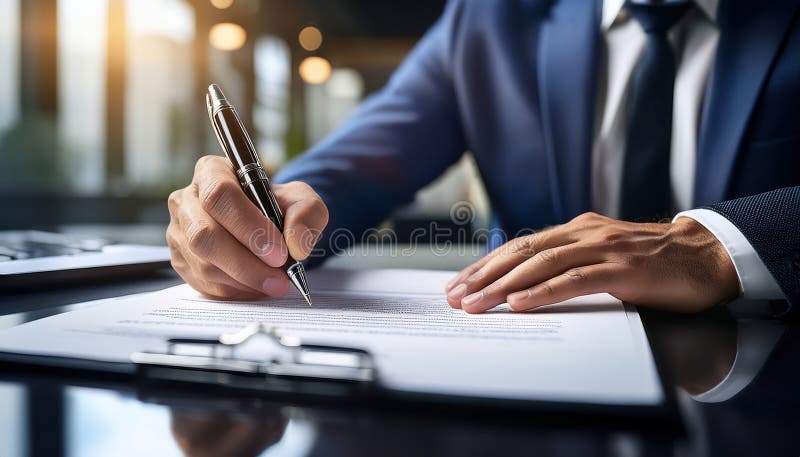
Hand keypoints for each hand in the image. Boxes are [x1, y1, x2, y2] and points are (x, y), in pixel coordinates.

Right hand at [167, 155, 328, 299]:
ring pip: (204, 264)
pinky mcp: (180, 260)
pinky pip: (204, 282)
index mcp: (212, 172)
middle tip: (279, 277)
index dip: (248, 226)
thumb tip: (296, 244)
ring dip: (244, 280)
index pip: (220, 195)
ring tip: (274, 283)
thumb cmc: (277, 207)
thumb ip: (307, 214)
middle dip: (246, 262)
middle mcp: (187, 199)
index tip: (279, 251)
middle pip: (205, 235)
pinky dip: (235, 289)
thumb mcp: (302, 200)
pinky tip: (256, 285)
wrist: (266, 226)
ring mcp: (179, 232)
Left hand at [445, 212, 739, 312]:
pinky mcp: (623, 268)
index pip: (520, 247)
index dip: (487, 265)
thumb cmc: (654, 261)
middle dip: (484, 276)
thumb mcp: (604, 254)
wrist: (706, 253)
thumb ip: (572, 262)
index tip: (459, 284)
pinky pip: (576, 280)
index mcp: (576, 230)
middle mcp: (583, 233)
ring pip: (542, 264)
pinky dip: (544, 291)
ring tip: (477, 304)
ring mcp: (603, 248)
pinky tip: (521, 303)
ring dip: (504, 286)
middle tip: (455, 296)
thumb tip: (530, 285)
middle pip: (522, 253)